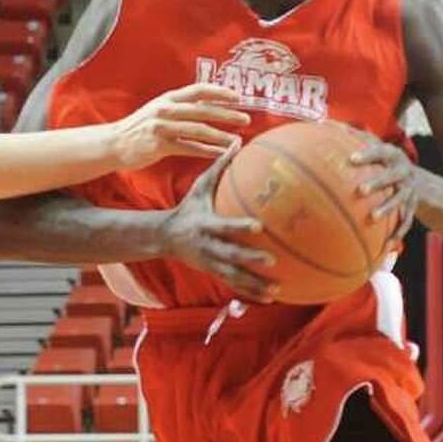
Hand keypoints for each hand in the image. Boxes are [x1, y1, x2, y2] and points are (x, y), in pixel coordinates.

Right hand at [111, 83, 249, 169]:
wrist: (114, 143)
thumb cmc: (141, 128)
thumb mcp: (160, 111)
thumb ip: (181, 109)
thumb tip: (208, 111)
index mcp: (169, 98)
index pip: (199, 90)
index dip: (220, 92)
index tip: (238, 97)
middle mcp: (166, 109)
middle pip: (203, 110)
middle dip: (227, 114)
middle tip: (247, 119)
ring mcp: (162, 127)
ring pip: (198, 130)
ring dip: (220, 135)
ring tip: (237, 140)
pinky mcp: (159, 145)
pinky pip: (188, 148)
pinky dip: (206, 151)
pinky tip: (219, 154)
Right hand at [157, 146, 280, 301]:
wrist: (165, 237)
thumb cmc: (189, 207)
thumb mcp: (199, 186)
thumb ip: (219, 167)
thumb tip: (238, 143)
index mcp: (205, 225)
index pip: (224, 227)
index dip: (239, 228)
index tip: (259, 226)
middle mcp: (208, 247)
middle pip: (230, 256)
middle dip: (250, 259)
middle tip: (272, 260)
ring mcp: (211, 263)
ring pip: (235, 277)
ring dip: (255, 284)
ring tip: (277, 289)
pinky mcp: (214, 273)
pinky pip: (235, 284)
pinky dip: (252, 292)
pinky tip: (272, 298)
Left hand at [350, 135, 420, 242]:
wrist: (417, 180)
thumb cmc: (382, 161)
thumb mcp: (373, 146)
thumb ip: (351, 136)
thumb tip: (321, 122)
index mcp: (392, 155)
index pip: (380, 152)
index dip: (367, 155)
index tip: (351, 159)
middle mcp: (403, 171)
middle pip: (392, 176)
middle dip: (378, 183)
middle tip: (360, 191)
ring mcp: (409, 191)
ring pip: (400, 200)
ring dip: (387, 208)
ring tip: (372, 218)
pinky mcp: (411, 208)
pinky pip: (405, 222)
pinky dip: (396, 233)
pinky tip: (384, 246)